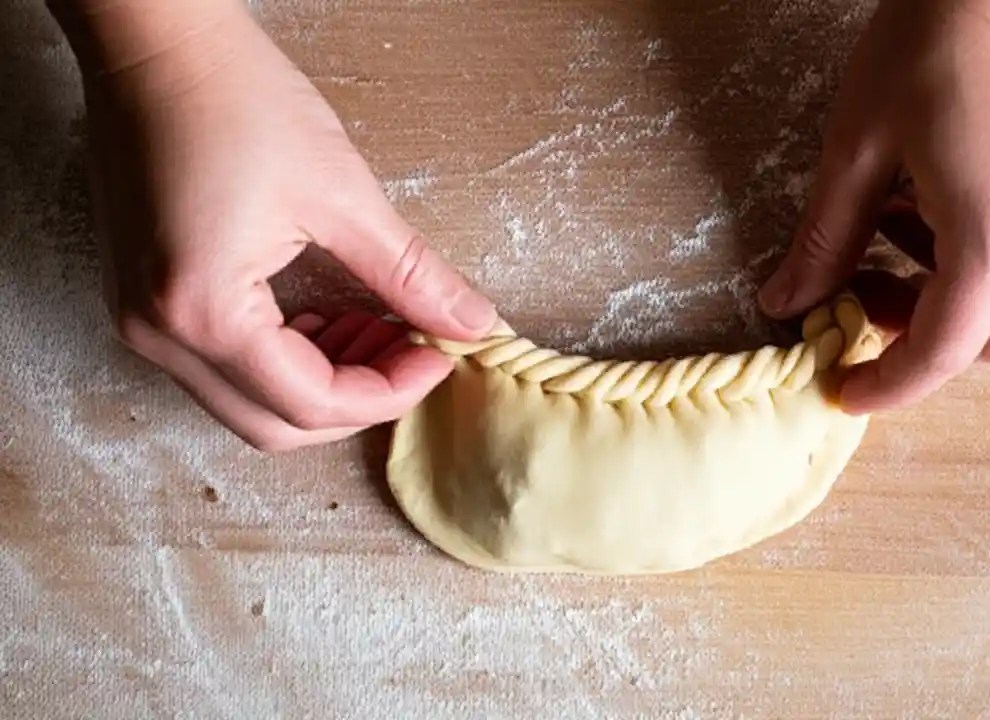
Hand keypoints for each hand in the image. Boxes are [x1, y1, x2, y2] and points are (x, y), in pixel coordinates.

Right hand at [53, 0, 495, 450]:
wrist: (155, 41)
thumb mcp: (342, 194)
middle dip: (357, 398)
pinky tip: (326, 317)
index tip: (438, 355)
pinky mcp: (143, 299)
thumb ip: (411, 274)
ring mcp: (141, 320)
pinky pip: (220, 365)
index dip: (390, 392)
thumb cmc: (234, 98)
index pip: (313, 402)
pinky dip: (281, 359)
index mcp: (204, 313)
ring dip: (321, 381)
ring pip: (247, 402)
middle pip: (274, 424)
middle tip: (413, 349)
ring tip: (377, 327)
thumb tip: (470, 322)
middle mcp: (159, 333)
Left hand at [758, 0, 989, 412]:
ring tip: (898, 230)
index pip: (943, 353)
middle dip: (926, 339)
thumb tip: (787, 301)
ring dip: (958, 296)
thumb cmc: (936, 37)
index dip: (888, 384)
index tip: (847, 388)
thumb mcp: (857, 147)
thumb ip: (823, 239)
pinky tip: (945, 202)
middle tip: (866, 294)